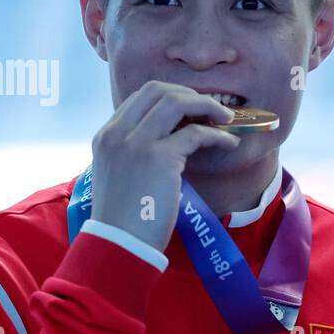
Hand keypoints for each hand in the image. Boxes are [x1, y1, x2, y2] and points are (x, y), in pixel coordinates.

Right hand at [89, 81, 241, 251]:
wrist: (119, 244)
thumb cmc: (125, 218)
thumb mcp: (121, 175)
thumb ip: (135, 152)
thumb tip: (174, 139)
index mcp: (106, 135)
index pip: (140, 96)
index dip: (171, 96)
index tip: (192, 110)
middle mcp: (117, 133)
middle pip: (158, 90)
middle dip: (190, 95)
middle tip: (211, 111)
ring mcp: (136, 143)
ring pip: (177, 102)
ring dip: (207, 106)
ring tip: (225, 120)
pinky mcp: (159, 158)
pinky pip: (196, 133)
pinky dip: (217, 136)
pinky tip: (228, 144)